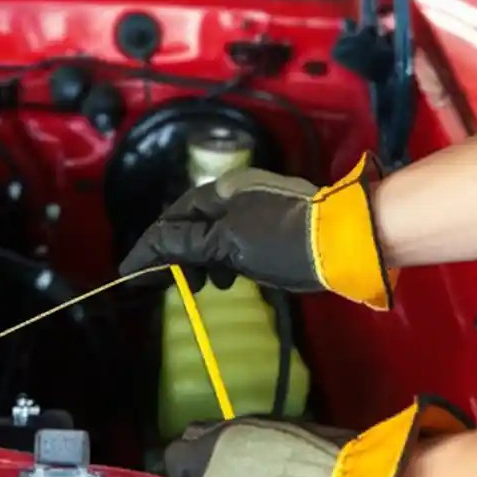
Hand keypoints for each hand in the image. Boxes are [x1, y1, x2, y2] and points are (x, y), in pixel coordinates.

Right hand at [118, 155, 393, 308]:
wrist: (345, 240)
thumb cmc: (283, 240)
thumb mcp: (229, 243)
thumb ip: (188, 244)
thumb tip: (150, 247)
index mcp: (223, 191)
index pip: (174, 218)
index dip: (150, 247)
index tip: (130, 274)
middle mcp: (238, 193)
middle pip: (194, 224)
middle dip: (178, 254)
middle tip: (173, 285)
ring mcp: (260, 207)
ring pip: (216, 233)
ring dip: (203, 259)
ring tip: (205, 285)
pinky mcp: (278, 224)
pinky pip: (237, 240)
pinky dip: (225, 259)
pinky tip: (230, 277)